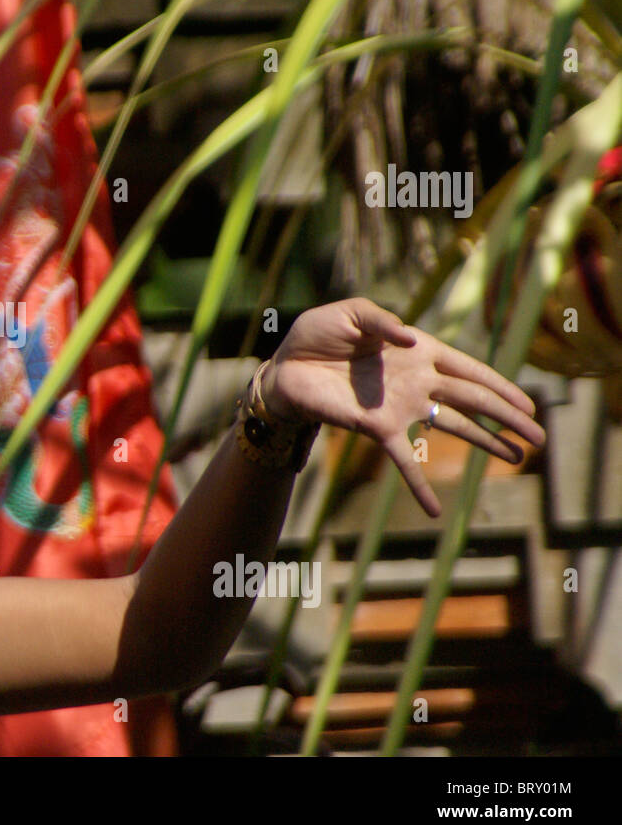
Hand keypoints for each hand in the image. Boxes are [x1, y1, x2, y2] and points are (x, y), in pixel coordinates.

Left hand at [259, 296, 545, 517]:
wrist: (285, 364)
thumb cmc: (318, 334)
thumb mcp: (352, 312)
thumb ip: (383, 320)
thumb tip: (411, 338)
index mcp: (418, 350)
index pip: (469, 369)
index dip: (500, 385)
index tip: (528, 404)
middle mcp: (417, 381)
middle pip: (472, 400)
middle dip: (507, 417)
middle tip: (539, 437)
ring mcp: (400, 407)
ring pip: (452, 428)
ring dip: (485, 444)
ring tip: (517, 459)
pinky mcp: (376, 428)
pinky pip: (403, 459)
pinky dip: (419, 485)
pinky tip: (434, 512)